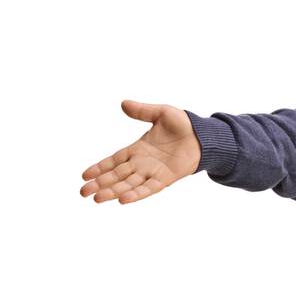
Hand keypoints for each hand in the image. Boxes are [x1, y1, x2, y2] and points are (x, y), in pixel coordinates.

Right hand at [80, 100, 200, 203]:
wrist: (205, 136)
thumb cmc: (183, 125)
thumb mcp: (160, 113)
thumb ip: (142, 111)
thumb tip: (123, 103)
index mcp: (138, 149)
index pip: (113, 161)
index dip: (99, 168)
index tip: (83, 176)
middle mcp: (142, 163)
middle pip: (116, 176)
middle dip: (99, 184)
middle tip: (82, 193)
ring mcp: (153, 172)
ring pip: (128, 184)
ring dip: (113, 191)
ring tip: (96, 199)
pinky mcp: (166, 178)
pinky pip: (148, 188)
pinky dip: (136, 194)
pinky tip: (122, 200)